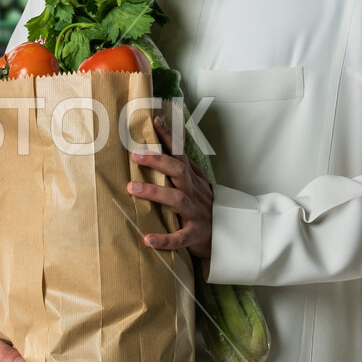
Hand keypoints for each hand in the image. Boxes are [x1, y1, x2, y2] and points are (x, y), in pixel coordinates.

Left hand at [129, 115, 214, 258]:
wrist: (230, 238)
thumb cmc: (205, 209)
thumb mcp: (198, 186)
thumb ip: (184, 170)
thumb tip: (167, 146)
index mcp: (193, 181)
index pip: (180, 155)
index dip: (169, 137)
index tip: (154, 121)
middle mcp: (195, 193)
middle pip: (179, 171)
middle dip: (157, 160)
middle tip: (134, 154)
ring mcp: (196, 213)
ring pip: (177, 198)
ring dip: (154, 192)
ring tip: (132, 188)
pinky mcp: (196, 235)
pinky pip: (180, 237)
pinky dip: (165, 239)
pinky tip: (147, 239)